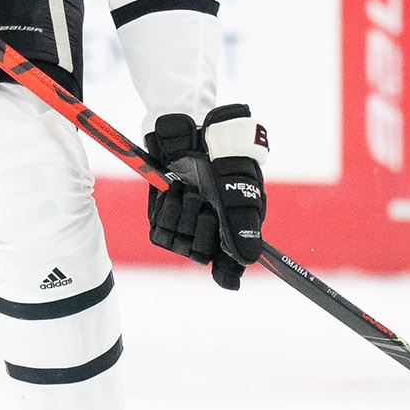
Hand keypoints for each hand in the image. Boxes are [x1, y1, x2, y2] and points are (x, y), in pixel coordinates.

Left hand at [146, 105, 268, 289]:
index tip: (226, 278)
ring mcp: (184, 226)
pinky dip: (167, 210)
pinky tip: (173, 190)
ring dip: (185, 213)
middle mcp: (209, 232)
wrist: (191, 131)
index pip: (230, 269)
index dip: (228, 275)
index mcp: (235, 229)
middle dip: (203, 229)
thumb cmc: (224, 156)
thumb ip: (244, 224)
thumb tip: (248, 259)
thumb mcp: (241, 186)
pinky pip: (161, 232)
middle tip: (207, 203)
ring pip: (181, 244)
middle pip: (203, 256)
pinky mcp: (161, 218)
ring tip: (189, 188)